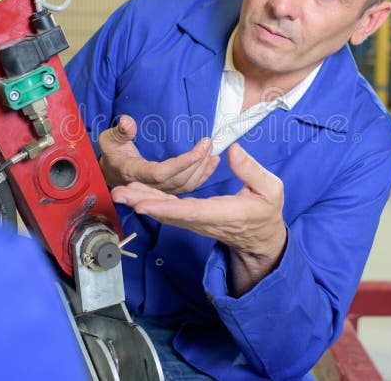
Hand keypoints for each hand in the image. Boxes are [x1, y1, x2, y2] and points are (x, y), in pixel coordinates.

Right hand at [98, 114, 219, 193]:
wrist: (112, 171)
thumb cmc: (112, 153)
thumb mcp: (109, 139)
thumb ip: (120, 131)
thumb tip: (127, 121)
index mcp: (134, 173)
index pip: (161, 173)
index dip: (181, 164)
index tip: (198, 151)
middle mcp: (149, 185)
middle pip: (178, 180)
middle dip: (196, 162)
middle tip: (208, 143)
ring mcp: (160, 190)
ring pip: (185, 185)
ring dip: (202, 169)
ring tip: (211, 150)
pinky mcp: (168, 189)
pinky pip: (188, 186)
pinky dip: (203, 175)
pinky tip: (213, 162)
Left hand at [111, 143, 286, 295]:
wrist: (261, 238)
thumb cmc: (266, 211)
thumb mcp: (271, 189)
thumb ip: (251, 170)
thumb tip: (232, 150)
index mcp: (226, 214)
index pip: (192, 211)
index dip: (167, 208)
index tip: (145, 204)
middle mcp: (206, 221)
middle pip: (170, 213)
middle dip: (143, 202)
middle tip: (119, 193)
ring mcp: (197, 223)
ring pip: (166, 213)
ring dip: (142, 201)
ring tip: (120, 191)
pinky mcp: (192, 220)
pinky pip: (169, 212)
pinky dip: (151, 202)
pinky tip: (136, 194)